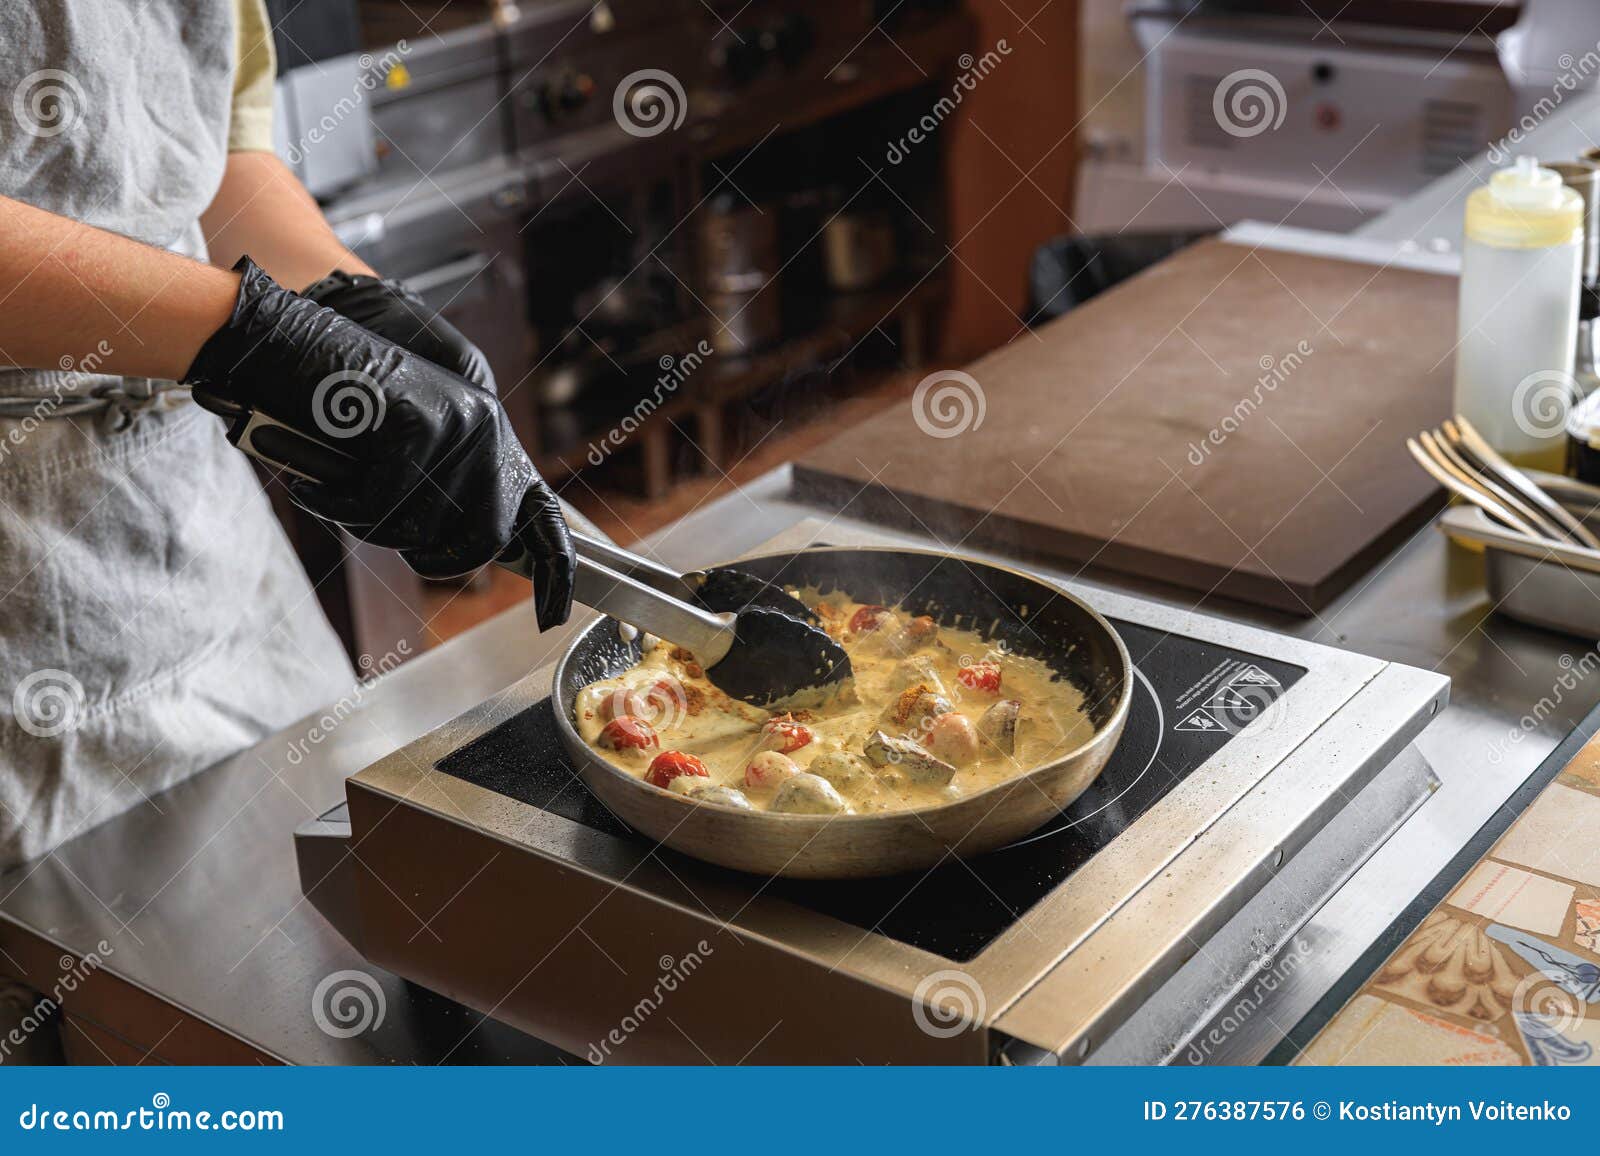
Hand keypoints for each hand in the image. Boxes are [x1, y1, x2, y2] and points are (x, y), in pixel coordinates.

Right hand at [185, 258, 573, 629]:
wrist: (281, 335)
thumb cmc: (327, 398)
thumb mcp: (396, 448)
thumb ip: (439, 488)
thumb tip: (462, 544)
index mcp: (487, 433)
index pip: (542, 514)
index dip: (554, 569)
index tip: (553, 615)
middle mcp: (485, 427)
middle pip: (481, 541)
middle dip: (425, 552)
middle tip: (372, 515)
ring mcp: (456, 424)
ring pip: (421, 530)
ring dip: (365, 520)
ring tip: (337, 478)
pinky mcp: (416, 423)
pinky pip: (381, 506)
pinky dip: (338, 501)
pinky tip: (319, 471)